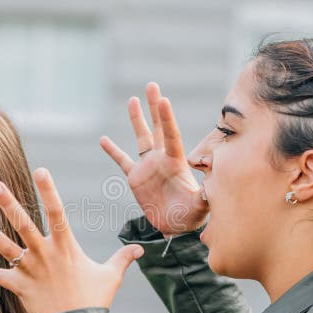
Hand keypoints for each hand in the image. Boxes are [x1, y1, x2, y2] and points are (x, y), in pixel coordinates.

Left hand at [0, 168, 143, 312]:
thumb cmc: (93, 302)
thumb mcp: (111, 277)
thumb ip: (122, 259)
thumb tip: (140, 249)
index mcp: (66, 247)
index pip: (57, 212)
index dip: (49, 191)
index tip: (40, 170)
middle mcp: (45, 254)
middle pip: (23, 224)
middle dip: (8, 203)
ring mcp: (29, 270)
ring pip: (5, 245)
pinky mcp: (19, 287)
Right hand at [100, 82, 206, 234]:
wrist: (175, 227)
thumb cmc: (190, 216)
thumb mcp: (199, 207)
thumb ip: (204, 198)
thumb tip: (209, 190)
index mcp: (176, 162)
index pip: (171, 136)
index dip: (166, 118)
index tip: (163, 100)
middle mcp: (162, 159)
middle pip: (158, 128)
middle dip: (154, 107)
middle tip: (152, 85)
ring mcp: (148, 166)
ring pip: (142, 137)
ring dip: (137, 119)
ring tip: (133, 100)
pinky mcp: (136, 177)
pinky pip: (122, 161)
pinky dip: (113, 151)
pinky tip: (103, 139)